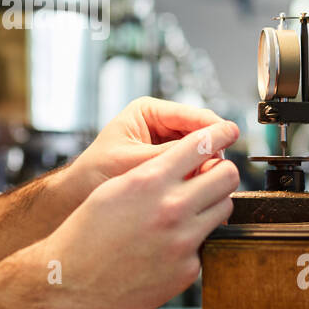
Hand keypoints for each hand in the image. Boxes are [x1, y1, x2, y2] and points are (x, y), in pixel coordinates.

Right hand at [32, 121, 240, 308]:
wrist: (70, 282)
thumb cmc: (86, 232)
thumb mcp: (115, 188)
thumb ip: (154, 172)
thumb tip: (189, 160)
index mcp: (149, 180)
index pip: (201, 144)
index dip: (218, 133)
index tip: (227, 130)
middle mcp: (171, 208)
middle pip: (227, 175)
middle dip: (221, 171)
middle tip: (211, 175)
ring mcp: (183, 242)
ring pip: (224, 208)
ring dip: (212, 204)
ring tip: (190, 209)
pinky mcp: (187, 270)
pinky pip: (207, 243)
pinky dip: (194, 240)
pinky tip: (169, 244)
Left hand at [63, 97, 237, 205]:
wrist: (78, 196)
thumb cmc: (94, 173)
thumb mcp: (132, 161)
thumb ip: (168, 157)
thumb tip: (205, 154)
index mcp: (148, 111)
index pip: (191, 114)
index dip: (213, 127)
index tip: (231, 137)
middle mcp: (160, 125)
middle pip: (200, 133)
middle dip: (210, 150)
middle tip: (217, 169)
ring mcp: (166, 145)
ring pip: (198, 152)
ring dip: (204, 166)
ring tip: (206, 182)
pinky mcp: (168, 165)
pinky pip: (191, 168)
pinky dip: (196, 178)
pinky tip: (198, 189)